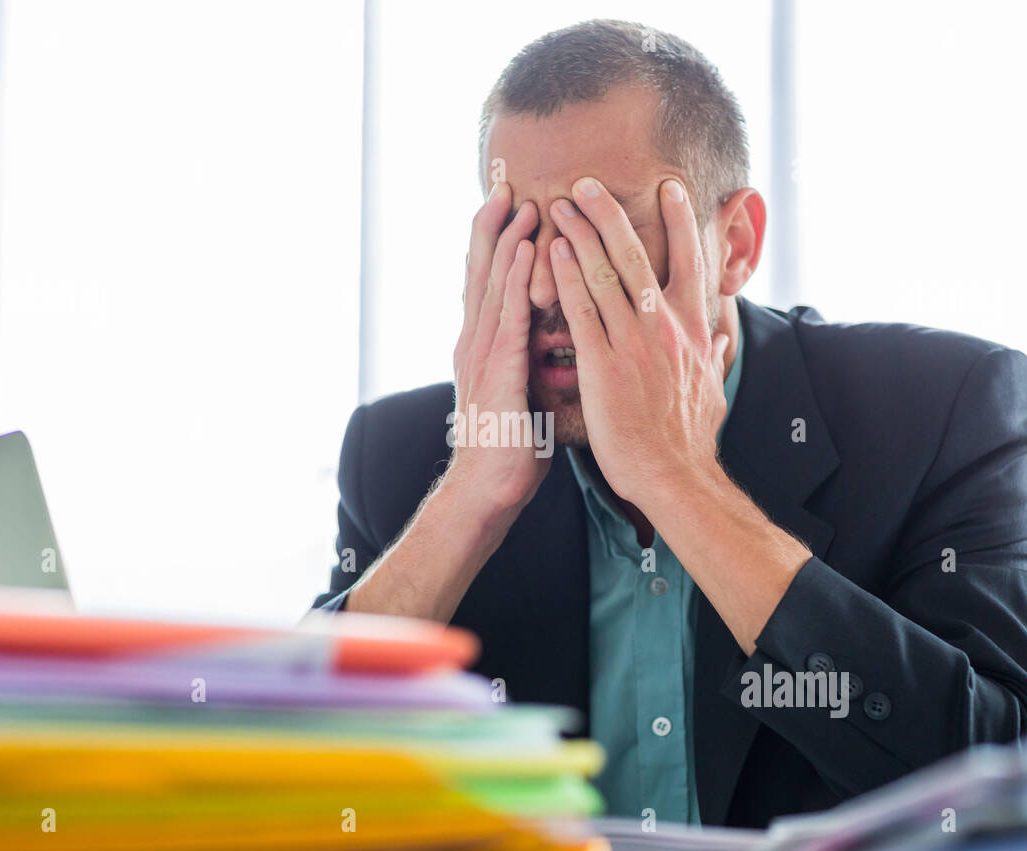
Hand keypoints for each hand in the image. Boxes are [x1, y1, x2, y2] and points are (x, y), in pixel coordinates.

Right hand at [449, 181, 550, 513]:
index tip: (509, 205)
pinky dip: (516, 278)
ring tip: (518, 201)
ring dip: (505, 240)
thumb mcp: (524, 396)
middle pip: (481, 273)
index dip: (496, 243)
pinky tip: (528, 251)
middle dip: (491, 227)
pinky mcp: (498, 371)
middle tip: (504, 185)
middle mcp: (476, 344)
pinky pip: (509, 314)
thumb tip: (550, 348)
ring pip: (493, 285)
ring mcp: (482, 355)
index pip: (488, 284)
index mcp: (484, 348)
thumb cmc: (511, 449)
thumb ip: (531, 365)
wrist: (488, 490)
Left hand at [549, 177, 728, 506]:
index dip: (681, 222)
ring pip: (605, 274)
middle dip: (611, 214)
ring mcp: (635, 343)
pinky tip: (554, 251)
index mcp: (693, 331)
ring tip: (560, 204)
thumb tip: (724, 340)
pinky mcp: (604, 365)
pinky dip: (568, 276)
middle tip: (589, 182)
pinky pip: (582, 310)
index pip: (690, 263)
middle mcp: (666, 328)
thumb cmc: (689, 441)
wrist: (674, 477)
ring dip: (581, 233)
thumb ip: (714, 358)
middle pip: (638, 256)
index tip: (670, 189)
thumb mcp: (713, 391)